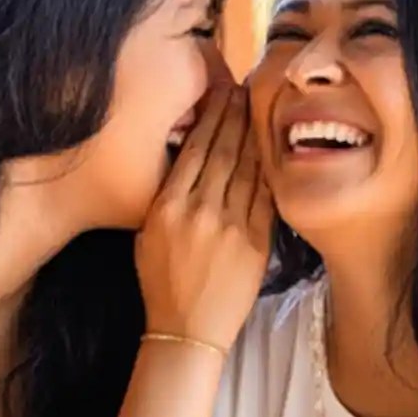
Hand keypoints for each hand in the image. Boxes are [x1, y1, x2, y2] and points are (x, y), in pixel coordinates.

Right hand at [135, 86, 272, 351]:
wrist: (187, 331)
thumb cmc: (161, 282)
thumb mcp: (147, 233)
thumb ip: (166, 195)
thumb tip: (188, 154)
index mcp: (167, 206)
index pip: (195, 147)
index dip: (211, 115)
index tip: (220, 90)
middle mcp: (199, 211)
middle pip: (224, 149)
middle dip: (235, 113)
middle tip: (244, 85)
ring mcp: (230, 227)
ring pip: (247, 167)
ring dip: (254, 133)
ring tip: (258, 107)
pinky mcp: (255, 243)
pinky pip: (264, 196)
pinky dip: (268, 169)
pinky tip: (270, 148)